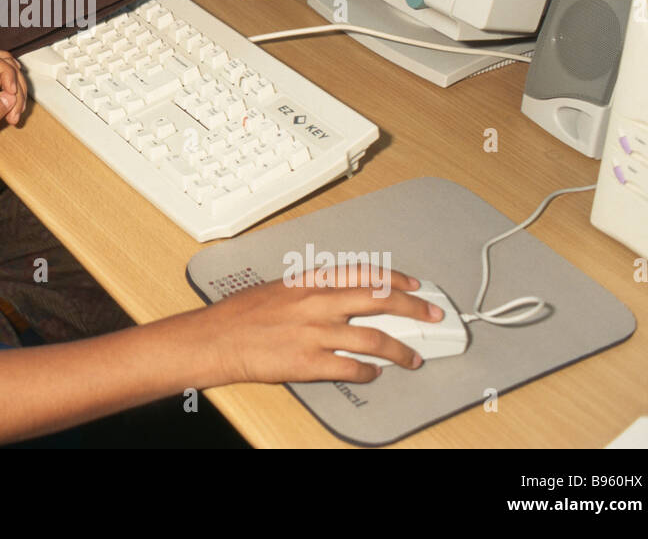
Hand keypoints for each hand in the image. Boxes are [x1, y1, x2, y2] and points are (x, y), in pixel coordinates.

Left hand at [0, 50, 27, 166]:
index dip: (7, 73)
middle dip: (16, 85)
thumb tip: (11, 97)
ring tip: (13, 116)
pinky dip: (13, 96)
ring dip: (17, 92)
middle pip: (2, 64)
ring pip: (7, 73)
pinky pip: (4, 83)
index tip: (13, 94)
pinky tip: (12, 112)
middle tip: (16, 112)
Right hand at [198, 266, 443, 385]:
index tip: (413, 283)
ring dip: (399, 349)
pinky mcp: (309, 362)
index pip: (363, 273)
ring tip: (412, 357)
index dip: (394, 278)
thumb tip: (338, 296)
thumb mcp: (278, 288)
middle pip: (378, 300)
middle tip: (431, 313)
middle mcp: (317, 303)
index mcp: (309, 281)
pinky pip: (351, 368)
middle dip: (412, 307)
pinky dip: (369, 372)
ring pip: (373, 339)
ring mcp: (315, 333)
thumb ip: (310, 291)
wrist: (216, 339)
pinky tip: (374, 374)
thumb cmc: (240, 315)